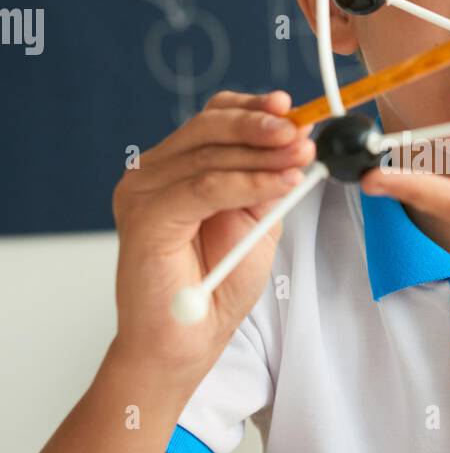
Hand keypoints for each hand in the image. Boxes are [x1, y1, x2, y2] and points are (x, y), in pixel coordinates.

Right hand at [111, 89, 316, 377]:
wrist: (185, 344)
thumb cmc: (216, 288)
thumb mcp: (254, 221)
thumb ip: (266, 182)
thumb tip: (297, 140)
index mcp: (173, 168)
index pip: (211, 119)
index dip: (252, 109)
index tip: (292, 108)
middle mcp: (151, 174)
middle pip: (208, 127)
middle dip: (262, 127)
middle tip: (303, 133)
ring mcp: (142, 192)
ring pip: (209, 155)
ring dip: (263, 155)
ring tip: (302, 157)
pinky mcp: (146, 217)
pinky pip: (205, 188)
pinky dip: (249, 182)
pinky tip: (282, 183)